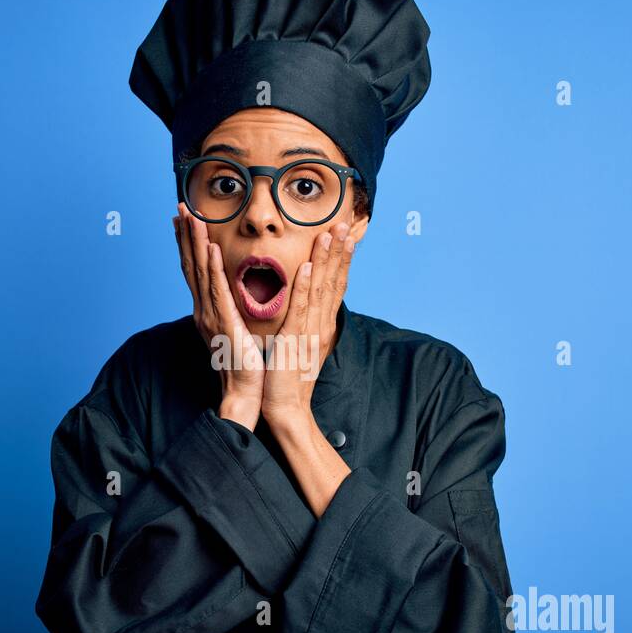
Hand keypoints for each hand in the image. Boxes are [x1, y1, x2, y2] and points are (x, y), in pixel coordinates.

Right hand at [174, 201, 263, 429]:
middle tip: (180, 207)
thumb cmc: (246, 365)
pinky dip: (211, 267)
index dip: (188, 244)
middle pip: (191, 265)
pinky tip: (210, 248)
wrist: (244, 392)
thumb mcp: (237, 331)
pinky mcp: (223, 323)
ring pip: (200, 272)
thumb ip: (232, 311)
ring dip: (195, 242)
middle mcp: (203, 310)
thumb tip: (234, 296)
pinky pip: (216, 290)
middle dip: (185, 235)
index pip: (195, 270)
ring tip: (190, 217)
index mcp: (207, 311)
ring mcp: (210, 316)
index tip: (182, 221)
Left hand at [260, 220, 354, 425]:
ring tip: (332, 234)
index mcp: (320, 324)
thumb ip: (305, 323)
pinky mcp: (295, 341)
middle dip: (339, 251)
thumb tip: (306, 305)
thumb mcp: (300, 344)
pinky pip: (301, 310)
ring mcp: (309, 332)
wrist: (286, 408)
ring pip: (321, 290)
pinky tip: (308, 268)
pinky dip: (305, 289)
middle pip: (333, 281)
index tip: (344, 234)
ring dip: (327, 260)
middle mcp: (320, 325)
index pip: (334, 285)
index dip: (340, 259)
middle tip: (345, 223)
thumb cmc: (288, 378)